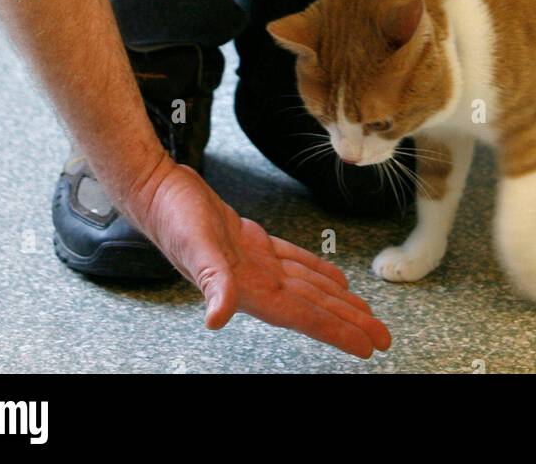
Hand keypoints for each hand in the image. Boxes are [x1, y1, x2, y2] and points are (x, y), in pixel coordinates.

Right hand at [129, 157, 391, 358]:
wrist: (155, 190)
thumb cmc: (171, 216)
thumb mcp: (195, 245)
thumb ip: (210, 282)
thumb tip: (217, 318)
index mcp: (248, 287)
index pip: (304, 315)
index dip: (337, 331)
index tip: (365, 346)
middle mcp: (256, 280)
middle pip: (314, 306)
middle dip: (348, 322)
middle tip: (380, 336)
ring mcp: (254, 262)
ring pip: (308, 286)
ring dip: (337, 301)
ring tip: (363, 314)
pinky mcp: (251, 241)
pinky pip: (293, 261)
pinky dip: (316, 270)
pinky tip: (332, 279)